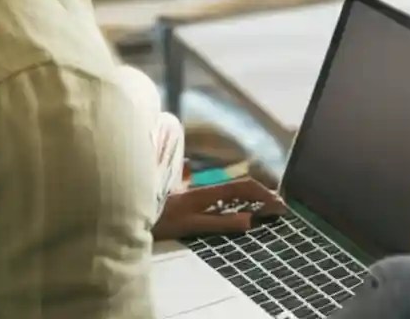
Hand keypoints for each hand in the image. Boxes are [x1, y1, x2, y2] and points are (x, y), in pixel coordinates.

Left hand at [153, 179, 286, 240]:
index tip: (280, 206)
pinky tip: (240, 209)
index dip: (265, 194)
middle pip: (242, 185)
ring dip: (252, 197)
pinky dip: (239, 201)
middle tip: (279, 207)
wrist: (129, 210)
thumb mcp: (191, 225)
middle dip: (263, 193)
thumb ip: (220, 223)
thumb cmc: (160, 220)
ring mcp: (200, 192)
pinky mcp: (193, 199)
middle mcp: (207, 188)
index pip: (245, 186)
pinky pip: (224, 196)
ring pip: (233, 189)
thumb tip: (250, 221)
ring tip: (266, 208)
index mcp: (209, 192)